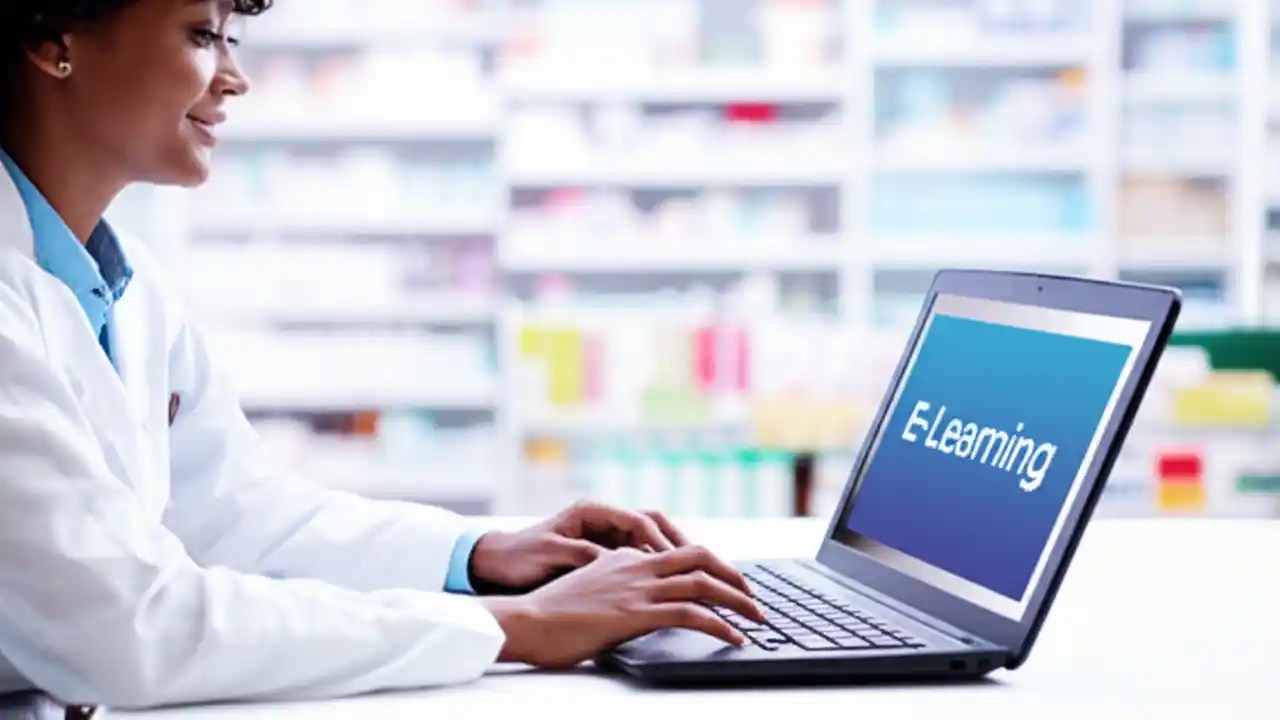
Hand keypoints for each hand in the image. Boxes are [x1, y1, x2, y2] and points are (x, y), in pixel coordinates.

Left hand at [468, 500, 688, 592]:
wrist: (496, 562)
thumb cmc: (520, 556)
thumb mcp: (553, 554)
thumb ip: (586, 556)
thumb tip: (617, 562)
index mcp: (592, 511)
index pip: (641, 521)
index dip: (663, 542)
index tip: (680, 561)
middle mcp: (603, 519)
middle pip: (656, 525)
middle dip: (682, 545)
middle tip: (705, 568)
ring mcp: (606, 535)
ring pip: (653, 540)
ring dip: (674, 557)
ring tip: (697, 579)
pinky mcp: (604, 552)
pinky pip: (641, 556)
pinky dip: (657, 569)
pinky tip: (670, 588)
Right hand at [481, 545, 764, 667]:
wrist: (524, 620)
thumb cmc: (549, 614)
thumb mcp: (592, 591)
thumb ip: (620, 589)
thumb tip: (642, 606)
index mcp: (624, 557)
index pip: (680, 552)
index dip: (711, 565)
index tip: (729, 584)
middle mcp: (635, 565)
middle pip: (700, 556)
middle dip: (734, 576)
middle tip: (753, 597)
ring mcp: (636, 587)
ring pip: (702, 582)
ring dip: (737, 600)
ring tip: (757, 619)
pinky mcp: (634, 612)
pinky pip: (690, 613)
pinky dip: (720, 625)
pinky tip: (734, 638)